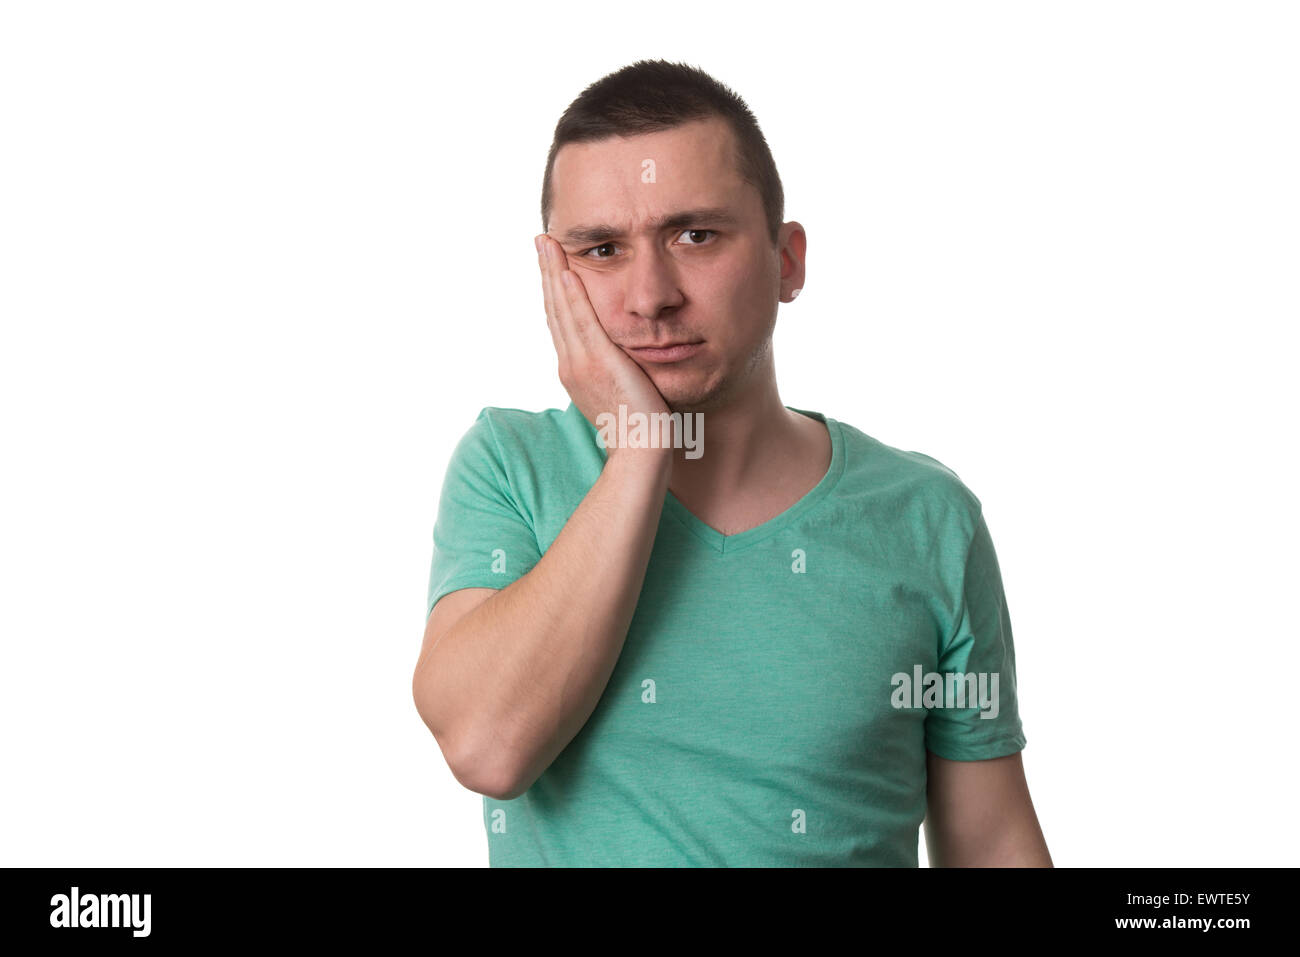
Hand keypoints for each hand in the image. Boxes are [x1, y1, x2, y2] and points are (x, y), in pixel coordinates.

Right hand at [536, 233, 671, 458]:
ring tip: (547, 243)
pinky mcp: (598, 363)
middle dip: (546, 271)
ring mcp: (581, 363)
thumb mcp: (622, 390)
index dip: (552, 289)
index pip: (560, 320)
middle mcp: (571, 363)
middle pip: (553, 308)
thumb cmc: (639, 427)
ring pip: (562, 309)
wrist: (641, 450)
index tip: (550, 263)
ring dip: (553, 272)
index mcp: (575, 369)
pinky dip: (572, 296)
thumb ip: (615, 369)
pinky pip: (581, 322)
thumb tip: (622, 356)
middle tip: (540, 240)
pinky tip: (566, 272)